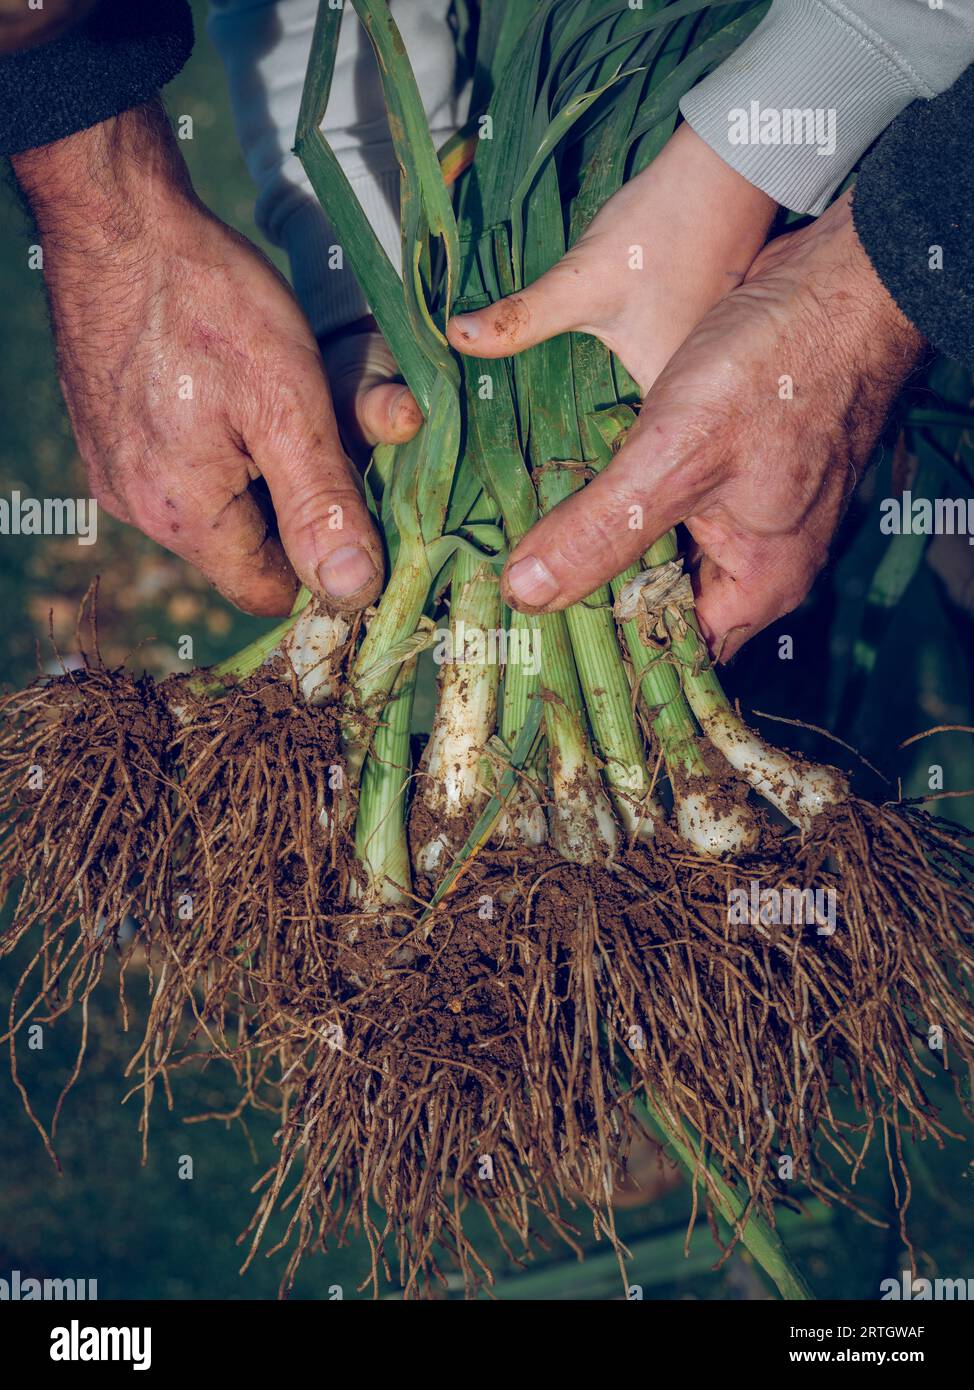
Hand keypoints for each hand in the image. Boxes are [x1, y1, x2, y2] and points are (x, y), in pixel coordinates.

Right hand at [13, 103, 420, 616]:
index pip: (268, 590)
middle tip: (331, 432)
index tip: (360, 509)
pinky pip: (184, 465)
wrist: (116, 217)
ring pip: (218, 503)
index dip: (323, 563)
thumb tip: (353, 589)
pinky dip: (225, 441)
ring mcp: (116, 468)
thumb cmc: (207, 302)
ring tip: (283, 400)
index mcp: (182, 517)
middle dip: (298, 501)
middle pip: (245, 546)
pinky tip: (238, 389)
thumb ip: (322, 504)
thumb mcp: (289, 405)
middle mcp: (139, 508)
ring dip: (264, 467)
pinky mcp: (108, 432)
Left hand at [448, 130, 923, 658]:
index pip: (667, 652)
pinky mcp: (733, 470)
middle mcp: (759, 563)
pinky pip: (669, 507)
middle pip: (660, 604)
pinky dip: (624, 503)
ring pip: (660, 552)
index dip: (601, 651)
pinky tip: (570, 490)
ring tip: (522, 547)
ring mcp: (749, 514)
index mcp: (759, 585)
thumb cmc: (778, 366)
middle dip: (591, 595)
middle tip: (511, 592)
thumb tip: (525, 594)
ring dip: (601, 544)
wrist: (842, 277)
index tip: (531, 642)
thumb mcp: (676, 454)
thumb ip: (603, 529)